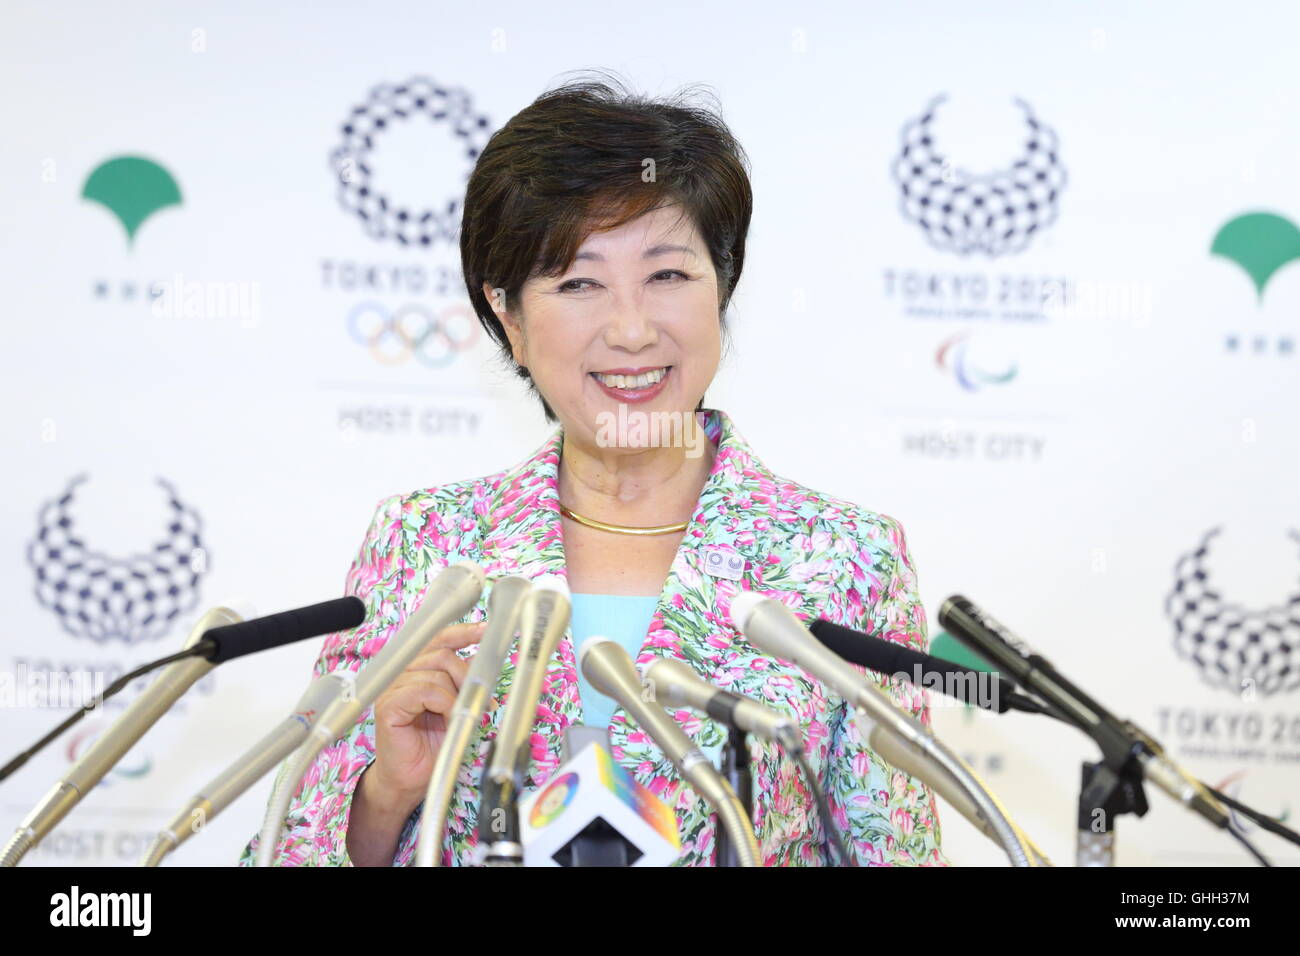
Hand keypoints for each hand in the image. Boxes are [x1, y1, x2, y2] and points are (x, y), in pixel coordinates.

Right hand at [364, 621, 488, 816]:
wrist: (410, 779)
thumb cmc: (430, 744)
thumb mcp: (454, 706)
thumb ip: (461, 682)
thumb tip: (481, 660)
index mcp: (415, 670)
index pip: (437, 639)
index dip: (462, 632)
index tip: (486, 630)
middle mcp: (401, 675)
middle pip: (441, 653)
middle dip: (467, 673)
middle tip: (479, 697)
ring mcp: (391, 689)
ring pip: (436, 672)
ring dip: (456, 695)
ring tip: (459, 716)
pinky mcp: (388, 706)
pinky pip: (425, 691)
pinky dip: (444, 703)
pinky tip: (446, 718)